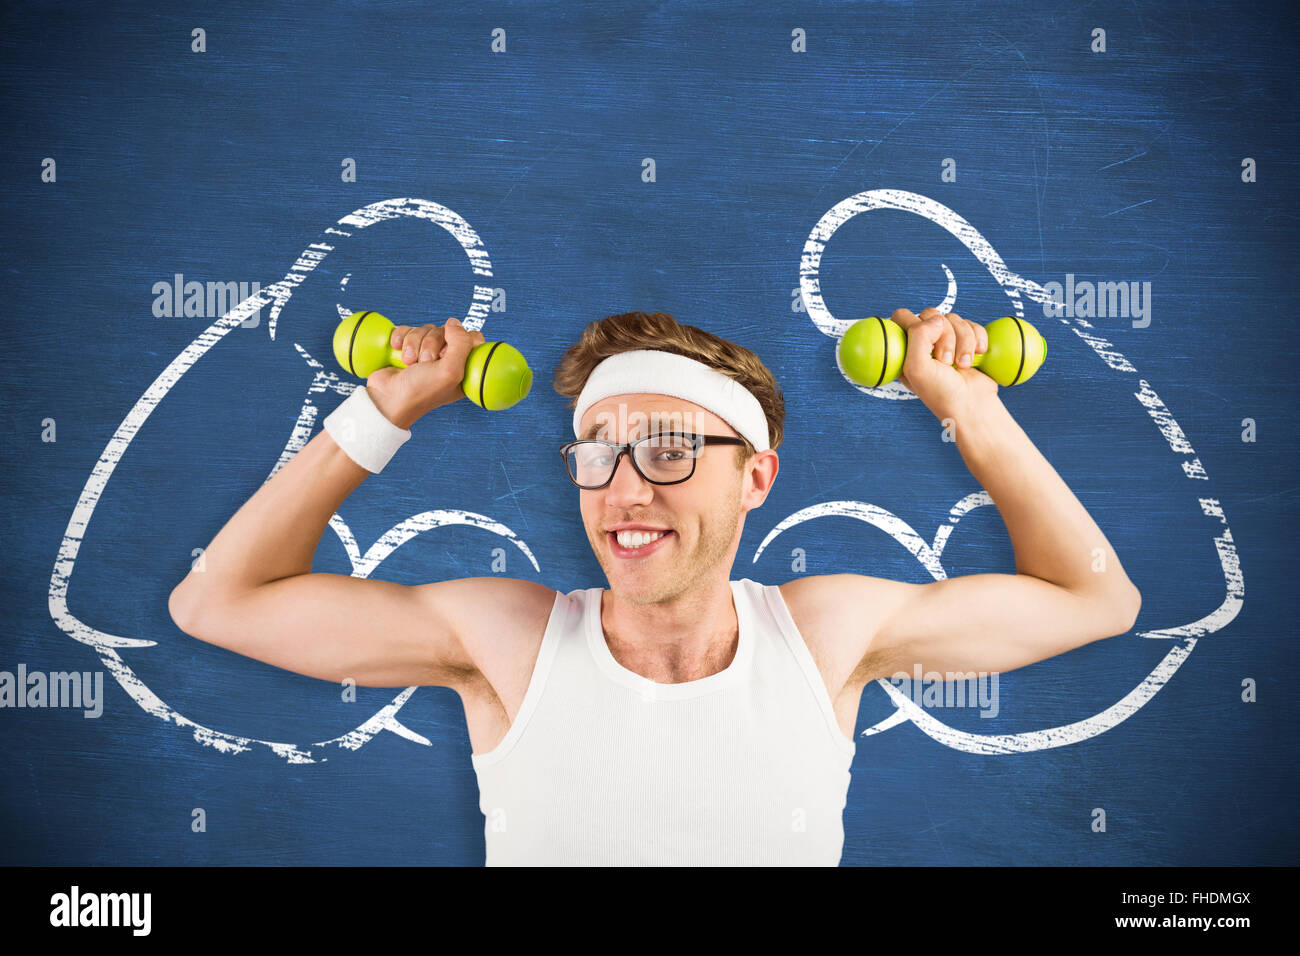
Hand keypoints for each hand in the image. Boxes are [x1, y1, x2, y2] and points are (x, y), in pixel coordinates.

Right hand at [364, 317, 485, 428]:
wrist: (387, 398)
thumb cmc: (420, 391)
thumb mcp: (450, 371)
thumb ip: (461, 344)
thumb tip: (454, 323)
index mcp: (464, 367)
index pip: (473, 338)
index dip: (459, 341)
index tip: (447, 356)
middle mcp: (447, 359)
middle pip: (447, 330)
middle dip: (431, 344)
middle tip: (425, 363)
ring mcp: (427, 352)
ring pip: (426, 329)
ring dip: (414, 344)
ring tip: (409, 363)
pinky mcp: (408, 347)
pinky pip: (408, 329)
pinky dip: (401, 339)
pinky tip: (397, 351)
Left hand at [892, 308, 998, 418]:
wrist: (973, 406)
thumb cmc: (941, 393)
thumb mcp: (918, 368)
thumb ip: (917, 336)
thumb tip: (936, 319)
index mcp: (904, 348)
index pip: (902, 316)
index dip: (916, 326)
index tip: (927, 346)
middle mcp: (923, 342)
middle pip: (931, 314)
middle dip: (945, 337)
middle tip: (946, 361)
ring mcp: (945, 340)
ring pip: (953, 318)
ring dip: (963, 342)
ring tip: (962, 365)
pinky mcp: (966, 340)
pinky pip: (971, 324)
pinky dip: (977, 338)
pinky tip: (978, 355)